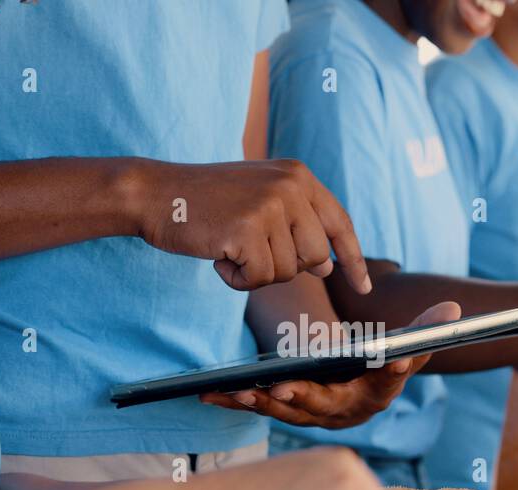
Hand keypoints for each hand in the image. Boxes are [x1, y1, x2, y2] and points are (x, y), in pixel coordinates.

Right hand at [128, 158, 371, 293]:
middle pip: (314, 257)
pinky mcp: (247, 229)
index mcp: (298, 176)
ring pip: (286, 272)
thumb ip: (296, 228)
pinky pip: (258, 278)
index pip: (339, 224)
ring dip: (256, 272)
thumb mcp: (259, 203)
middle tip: (249, 251)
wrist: (155, 193)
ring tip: (229, 247)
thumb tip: (327, 265)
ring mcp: (270, 205)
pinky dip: (236, 279)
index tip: (363, 286)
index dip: (352, 259)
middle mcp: (291, 186)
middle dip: (284, 267)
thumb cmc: (205, 202)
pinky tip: (218, 257)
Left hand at [199, 302, 461, 427]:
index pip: (382, 386)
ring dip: (262, 402)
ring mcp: (311, 415)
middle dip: (301, 396)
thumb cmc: (378, 364)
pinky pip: (259, 405)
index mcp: (374, 397)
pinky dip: (235, 399)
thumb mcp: (403, 348)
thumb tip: (454, 308)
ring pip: (285, 411)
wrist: (354, 388)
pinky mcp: (284, 409)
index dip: (383, 375)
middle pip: (322, 405)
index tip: (381, 364)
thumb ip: (425, 331)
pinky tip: (209, 391)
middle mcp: (342, 413)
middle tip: (282, 386)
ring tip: (242, 390)